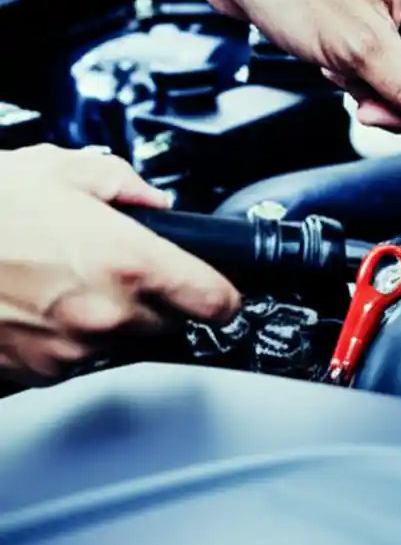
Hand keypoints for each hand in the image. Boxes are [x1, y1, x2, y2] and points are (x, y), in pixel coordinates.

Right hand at [0, 145, 239, 384]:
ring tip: (64, 283)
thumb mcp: (60, 171)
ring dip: (110, 322)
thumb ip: (123, 186)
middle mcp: (108, 315)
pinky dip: (65, 340)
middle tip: (118, 273)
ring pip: (122, 345)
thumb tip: (151, 201)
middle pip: (172, 326)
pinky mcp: (35, 374)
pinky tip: (37, 307)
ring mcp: (71, 351)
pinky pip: (73, 362)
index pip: (217, 301)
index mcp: (130, 264)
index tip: (218, 289)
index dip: (221, 293)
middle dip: (156, 302)